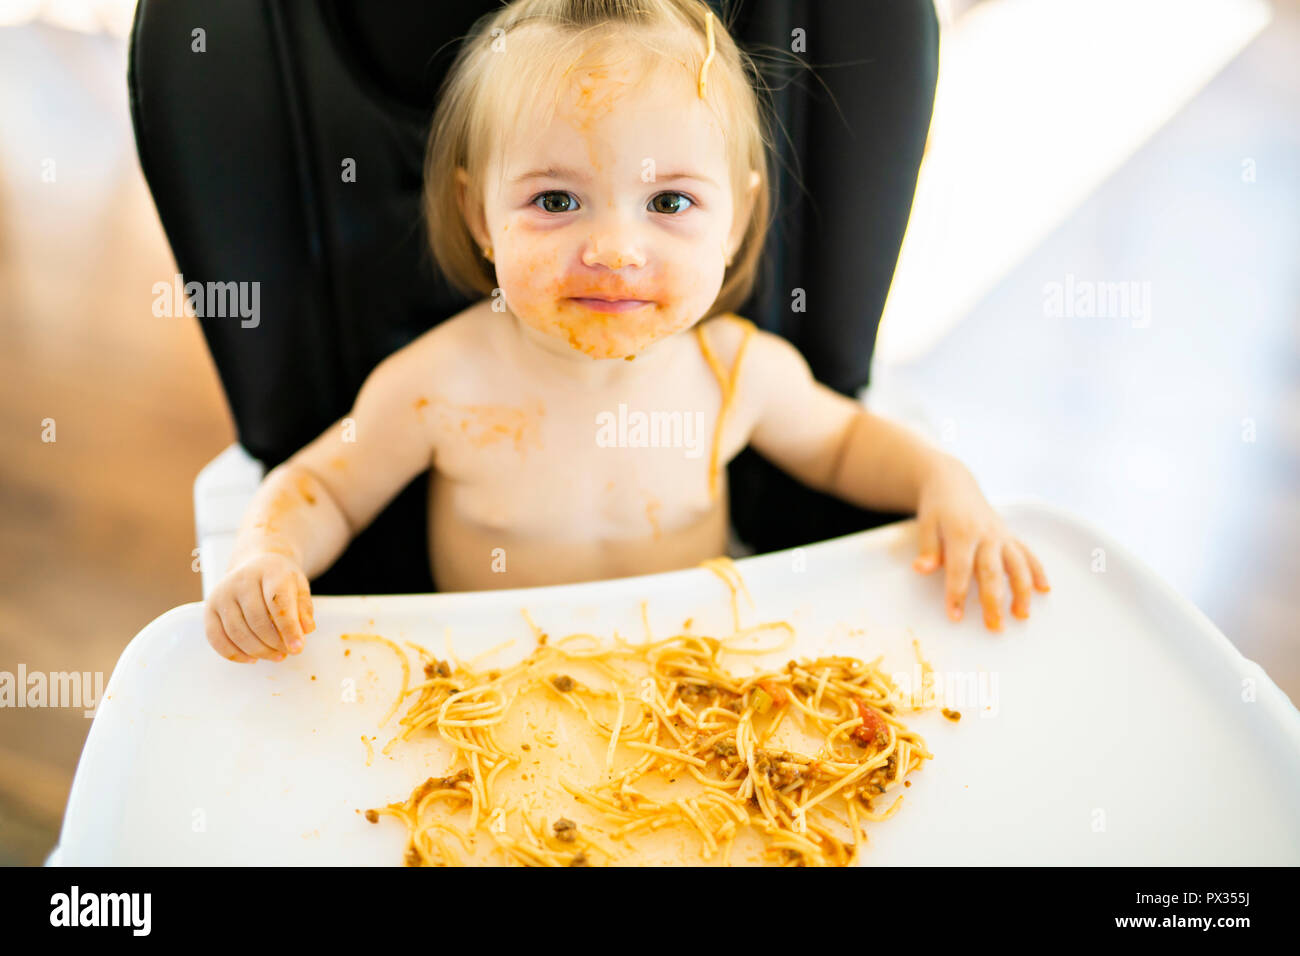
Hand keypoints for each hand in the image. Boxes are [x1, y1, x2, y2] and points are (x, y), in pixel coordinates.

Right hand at [204, 552, 315, 661]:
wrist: (256, 565)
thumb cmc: (280, 580)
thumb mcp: (299, 587)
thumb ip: (304, 608)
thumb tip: (306, 630)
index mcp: (269, 571)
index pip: (278, 603)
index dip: (289, 628)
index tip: (298, 648)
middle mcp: (241, 580)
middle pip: (256, 621)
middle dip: (274, 643)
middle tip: (288, 653)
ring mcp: (222, 594)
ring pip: (237, 632)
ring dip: (258, 651)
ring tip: (276, 656)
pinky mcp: (209, 608)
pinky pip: (216, 638)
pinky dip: (234, 654)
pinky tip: (252, 659)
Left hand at [910, 458, 1048, 630]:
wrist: (953, 483)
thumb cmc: (937, 508)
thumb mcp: (925, 524)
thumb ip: (927, 549)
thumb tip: (920, 569)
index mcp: (962, 532)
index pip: (960, 568)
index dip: (957, 593)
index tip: (955, 616)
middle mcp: (986, 534)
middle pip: (992, 571)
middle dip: (994, 600)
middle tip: (995, 626)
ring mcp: (1001, 535)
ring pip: (1017, 564)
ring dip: (1022, 590)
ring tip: (1022, 615)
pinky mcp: (1010, 535)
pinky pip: (1028, 553)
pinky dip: (1038, 570)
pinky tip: (1044, 590)